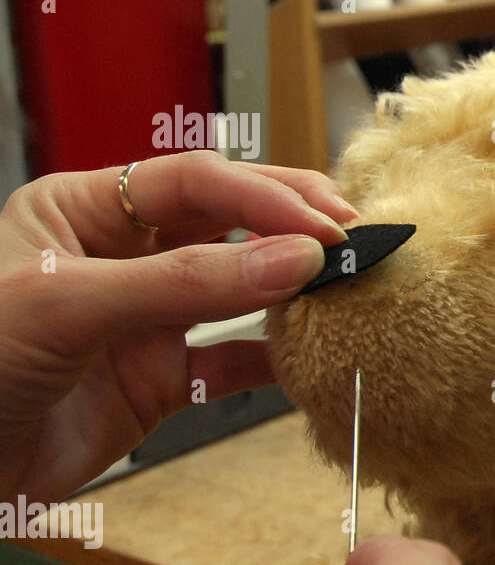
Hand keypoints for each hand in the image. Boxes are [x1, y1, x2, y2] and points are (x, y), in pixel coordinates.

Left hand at [0, 150, 357, 502]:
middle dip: (290, 227)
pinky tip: (309, 358)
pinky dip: (273, 362)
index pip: (193, 182)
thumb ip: (187, 282)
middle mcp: (120, 257)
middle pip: (225, 224)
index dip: (264, 196)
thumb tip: (297, 259)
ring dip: (290, 292)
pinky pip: (230, 363)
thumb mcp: (70, 303)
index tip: (325, 225)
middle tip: (354, 236)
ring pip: (237, 292)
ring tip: (346, 290)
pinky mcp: (156, 382)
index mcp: (82, 210)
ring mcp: (142, 320)